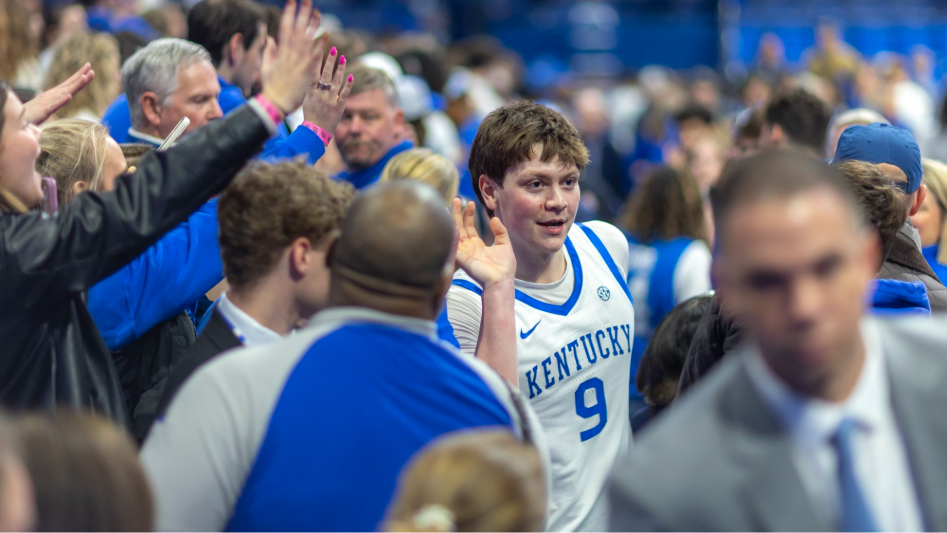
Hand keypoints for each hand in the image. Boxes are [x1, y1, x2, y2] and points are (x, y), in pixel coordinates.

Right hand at [23, 63, 93, 124]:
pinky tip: (69, 96)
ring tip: (84, 78)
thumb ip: (57, 100)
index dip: (80, 77)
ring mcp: (48, 102)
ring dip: (74, 85)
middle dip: (81, 76)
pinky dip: (61, 101)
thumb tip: (65, 95)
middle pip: (69, 85)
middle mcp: (52, 95)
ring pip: (64, 93)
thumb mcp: (48, 105)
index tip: (90, 69)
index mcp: (54, 94)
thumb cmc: (32, 113)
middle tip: (90, 67)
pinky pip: (54, 106)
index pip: (70, 84)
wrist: (17, 119)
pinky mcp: (44, 111)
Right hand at [260, 0, 327, 114]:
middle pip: (297, 29)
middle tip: (307, 0)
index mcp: (280, 51)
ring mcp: (299, 62)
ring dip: (313, 25)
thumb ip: (269, 51)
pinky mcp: (307, 71)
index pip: (285, 27)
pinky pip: (316, 56)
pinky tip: (326, 35)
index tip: (292, 1)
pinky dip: (320, 45)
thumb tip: (270, 37)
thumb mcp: (266, 67)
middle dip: (302, 13)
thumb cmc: (271, 87)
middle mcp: (290, 54)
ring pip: (307, 39)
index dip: (288, 13)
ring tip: (318, 12)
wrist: (277, 103)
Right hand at [302, 44, 354, 132]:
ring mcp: (330, 100)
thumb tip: (312, 71)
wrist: (316, 131)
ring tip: (342, 57)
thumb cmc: (310, 114)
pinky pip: (344, 94)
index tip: (319, 48)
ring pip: (336, 81)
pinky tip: (351, 76)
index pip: (313, 72)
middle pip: (325, 74)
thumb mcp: (306, 98)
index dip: (316, 60)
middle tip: (333, 49)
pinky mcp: (339, 106)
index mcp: (311, 91)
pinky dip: (348, 85)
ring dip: (340, 69)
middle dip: (329, 60)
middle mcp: (320, 94)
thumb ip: (310, 85)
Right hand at [452, 199, 515, 288]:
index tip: (471, 203)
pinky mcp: (461, 257)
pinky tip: (450, 219)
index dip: (469, 215)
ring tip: (452, 205)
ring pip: (454, 232)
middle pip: (459, 227)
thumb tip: (494, 218)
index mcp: (477, 245)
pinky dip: (451, 231)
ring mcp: (463, 252)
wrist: (501, 280)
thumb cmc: (504, 267)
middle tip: (457, 199)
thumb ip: (500, 231)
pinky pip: (454, 242)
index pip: (469, 227)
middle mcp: (468, 248)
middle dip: (458, 213)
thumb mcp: (504, 245)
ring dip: (452, 219)